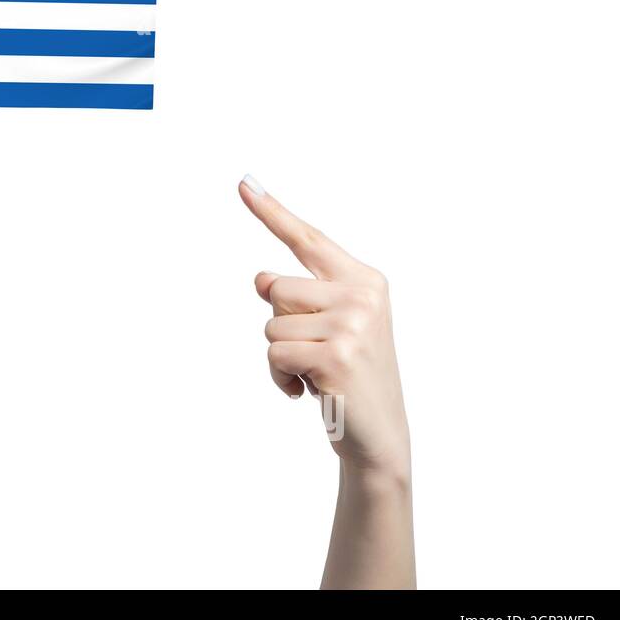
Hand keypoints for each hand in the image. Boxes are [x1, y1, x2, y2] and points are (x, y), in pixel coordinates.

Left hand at [240, 175, 413, 587]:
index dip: (271, 210)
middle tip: (314, 351)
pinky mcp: (336, 353)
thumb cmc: (348, 377)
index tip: (242, 181)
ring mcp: (352, 322)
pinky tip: (307, 392)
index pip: (307, 238)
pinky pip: (273, 353)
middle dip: (281, 322)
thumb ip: (303, 295)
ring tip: (314, 373)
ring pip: (269, 323)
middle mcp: (361, 293)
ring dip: (280, 355)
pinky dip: (280, 379)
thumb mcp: (333, 327)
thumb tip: (261, 278)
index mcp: (363, 280)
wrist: (377, 437)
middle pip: (273, 286)